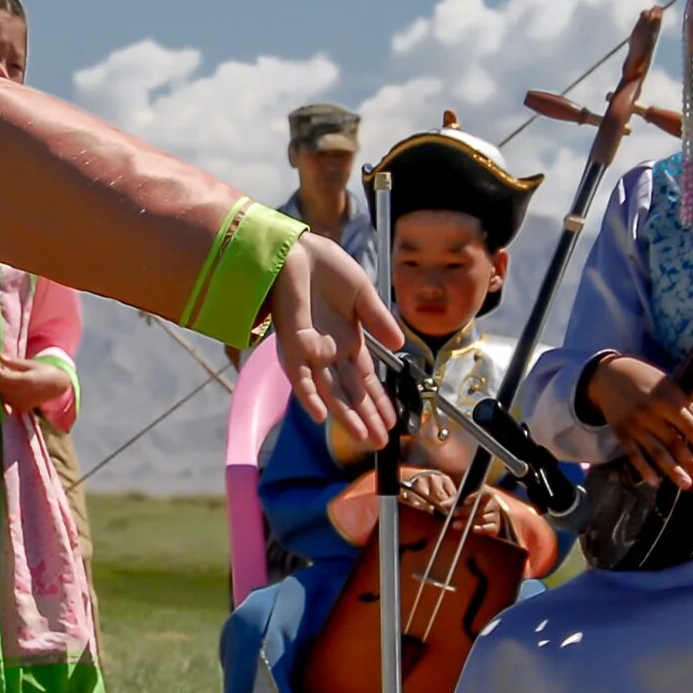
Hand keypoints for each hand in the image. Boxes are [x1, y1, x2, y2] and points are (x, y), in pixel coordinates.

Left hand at [0, 357, 72, 416]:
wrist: (57, 387)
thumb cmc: (45, 372)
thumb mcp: (31, 364)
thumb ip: (14, 362)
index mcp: (26, 381)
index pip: (2, 377)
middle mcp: (23, 394)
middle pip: (0, 386)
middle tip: (1, 369)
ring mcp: (22, 403)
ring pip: (1, 395)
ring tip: (5, 377)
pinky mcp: (21, 408)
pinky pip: (6, 402)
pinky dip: (3, 394)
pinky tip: (9, 387)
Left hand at [265, 232, 401, 448]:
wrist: (298, 248)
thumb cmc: (327, 268)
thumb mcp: (363, 295)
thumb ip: (379, 320)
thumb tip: (400, 346)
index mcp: (347, 341)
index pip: (366, 380)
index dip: (379, 402)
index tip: (393, 423)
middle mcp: (329, 351)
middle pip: (350, 393)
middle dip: (366, 418)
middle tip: (381, 444)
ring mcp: (310, 350)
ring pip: (330, 391)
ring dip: (345, 415)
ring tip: (363, 438)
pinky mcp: (292, 342)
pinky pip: (299, 375)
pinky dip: (309, 394)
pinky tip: (319, 415)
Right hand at [586, 353, 692, 490]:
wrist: (608, 376)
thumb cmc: (644, 379)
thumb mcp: (668, 386)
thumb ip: (689, 406)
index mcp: (665, 399)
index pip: (688, 424)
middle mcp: (649, 414)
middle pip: (673, 442)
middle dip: (689, 462)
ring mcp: (633, 425)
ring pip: (655, 452)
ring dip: (672, 470)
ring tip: (685, 485)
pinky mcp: (620, 433)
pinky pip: (633, 454)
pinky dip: (643, 469)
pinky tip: (655, 483)